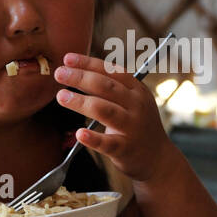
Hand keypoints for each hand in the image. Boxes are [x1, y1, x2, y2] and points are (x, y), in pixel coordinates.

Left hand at [54, 52, 176, 182]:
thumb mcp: (132, 102)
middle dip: (80, 78)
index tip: (67, 59)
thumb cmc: (137, 125)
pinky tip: (80, 134)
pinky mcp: (125, 149)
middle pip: (106, 87)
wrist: (157, 158)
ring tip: (61, 96)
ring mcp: (132, 127)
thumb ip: (111, 88)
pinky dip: (93, 138)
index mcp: (137, 90)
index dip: (88, 63)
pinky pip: (107, 142)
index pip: (111, 71)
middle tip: (59, 73)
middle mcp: (136, 105)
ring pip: (104, 110)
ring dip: (80, 102)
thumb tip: (77, 72)